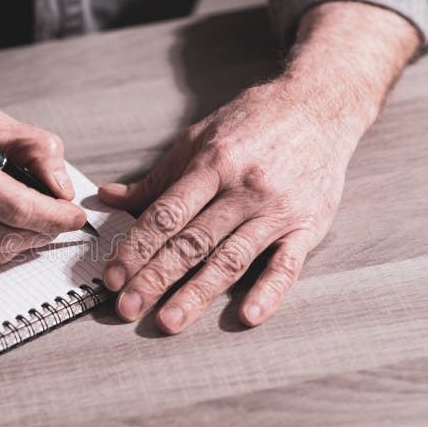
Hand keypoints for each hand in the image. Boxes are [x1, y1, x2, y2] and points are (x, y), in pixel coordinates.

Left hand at [99, 79, 357, 331]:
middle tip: (127, 308)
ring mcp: (276, 209)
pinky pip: (287, 264)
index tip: (112, 276)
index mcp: (212, 163)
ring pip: (231, 258)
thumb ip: (156, 177)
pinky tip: (248, 316)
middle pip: (192, 242)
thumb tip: (107, 198)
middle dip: (155, 278)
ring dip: (198, 293)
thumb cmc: (254, 122)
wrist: (320, 105)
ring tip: (169, 321)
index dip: (135, 247)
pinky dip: (269, 292)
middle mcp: (243, 188)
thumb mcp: (199, 138)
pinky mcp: (308, 225)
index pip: (166, 214)